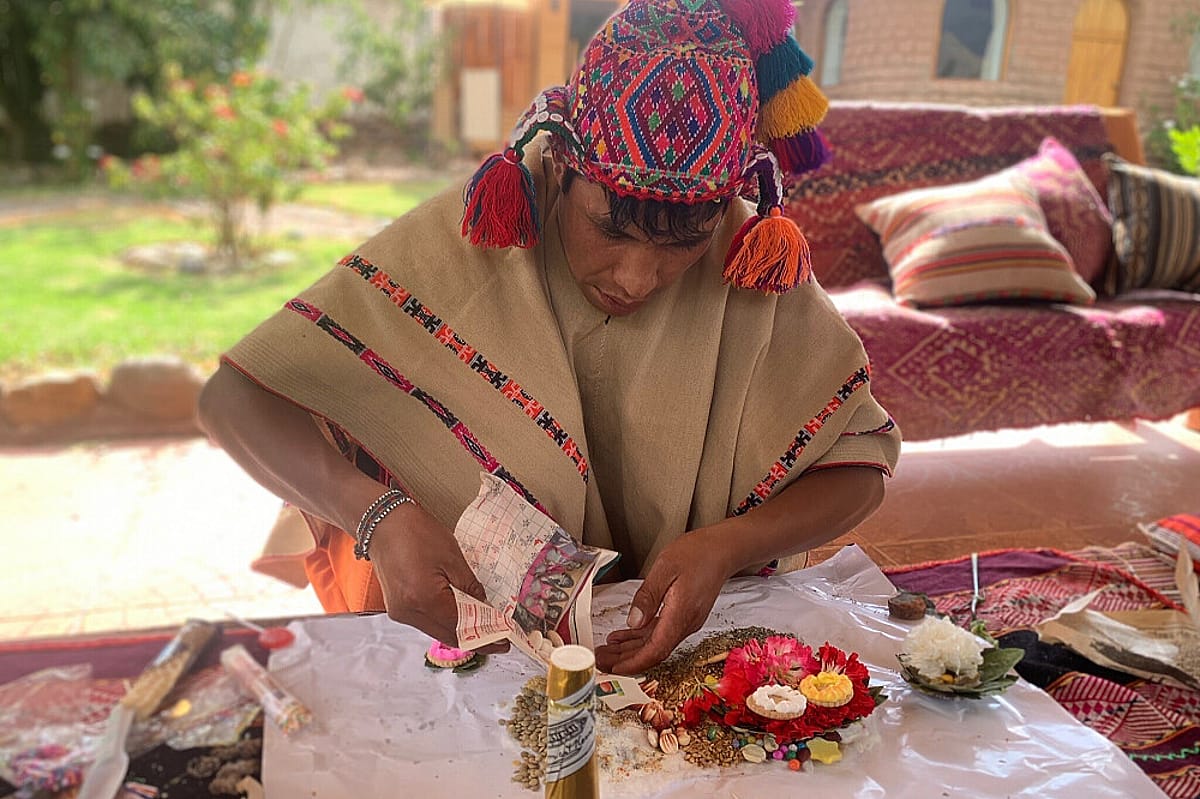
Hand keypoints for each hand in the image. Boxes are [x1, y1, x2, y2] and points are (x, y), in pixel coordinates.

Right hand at [369, 503, 508, 652]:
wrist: (382, 523)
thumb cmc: (415, 533)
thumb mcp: (452, 557)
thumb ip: (470, 586)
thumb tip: (485, 607)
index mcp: (424, 599)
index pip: (460, 628)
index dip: (484, 637)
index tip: (502, 642)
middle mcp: (409, 612)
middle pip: (448, 635)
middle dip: (474, 639)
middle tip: (497, 638)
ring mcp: (400, 612)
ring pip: (436, 631)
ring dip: (459, 631)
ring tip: (483, 626)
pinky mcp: (397, 608)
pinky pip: (426, 622)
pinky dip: (444, 622)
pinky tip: (459, 615)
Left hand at [595, 526, 734, 674]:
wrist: (722, 550)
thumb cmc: (697, 554)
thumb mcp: (665, 568)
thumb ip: (647, 596)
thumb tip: (633, 622)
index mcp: (681, 614)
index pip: (655, 650)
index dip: (633, 662)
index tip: (613, 667)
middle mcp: (686, 623)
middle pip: (654, 652)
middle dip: (626, 659)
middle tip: (601, 660)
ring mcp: (687, 621)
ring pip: (656, 644)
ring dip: (631, 649)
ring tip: (608, 650)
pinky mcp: (685, 616)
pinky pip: (661, 633)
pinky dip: (641, 637)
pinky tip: (626, 635)